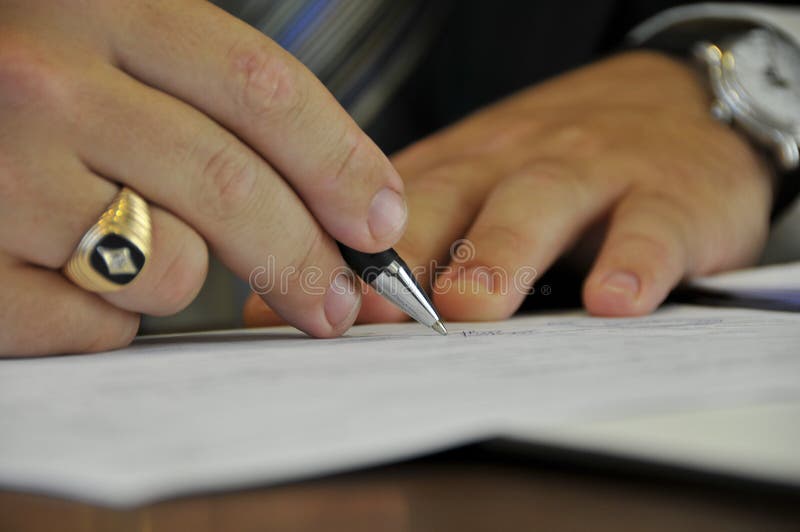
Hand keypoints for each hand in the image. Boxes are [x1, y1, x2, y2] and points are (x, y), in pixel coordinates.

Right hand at [0, 0, 406, 355]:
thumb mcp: (107, 46)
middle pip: (232, 187)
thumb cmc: (17, 82)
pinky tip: (72, 275)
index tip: (379, 221)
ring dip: (182, 278)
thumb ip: (212, 102)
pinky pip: (96, 325)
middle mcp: (43, 80)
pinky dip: (109, 317)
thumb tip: (347, 201)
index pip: (263, 89)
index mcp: (99, 5)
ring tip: (136, 247)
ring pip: (171, 268)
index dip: (341, 164)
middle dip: (306, 259)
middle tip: (338, 302)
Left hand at [245, 51, 773, 325]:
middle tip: (369, 309)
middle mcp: (514, 164)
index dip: (337, 254)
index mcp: (461, 169)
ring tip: (472, 303)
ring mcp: (592, 173)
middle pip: (451, 200)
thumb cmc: (562, 164)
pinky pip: (650, 228)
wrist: (678, 104)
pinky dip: (633, 263)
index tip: (294, 302)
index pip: (387, 208)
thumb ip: (409, 242)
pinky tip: (613, 299)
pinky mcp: (668, 195)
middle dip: (403, 255)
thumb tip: (305, 301)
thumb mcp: (480, 189)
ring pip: (540, 204)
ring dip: (501, 252)